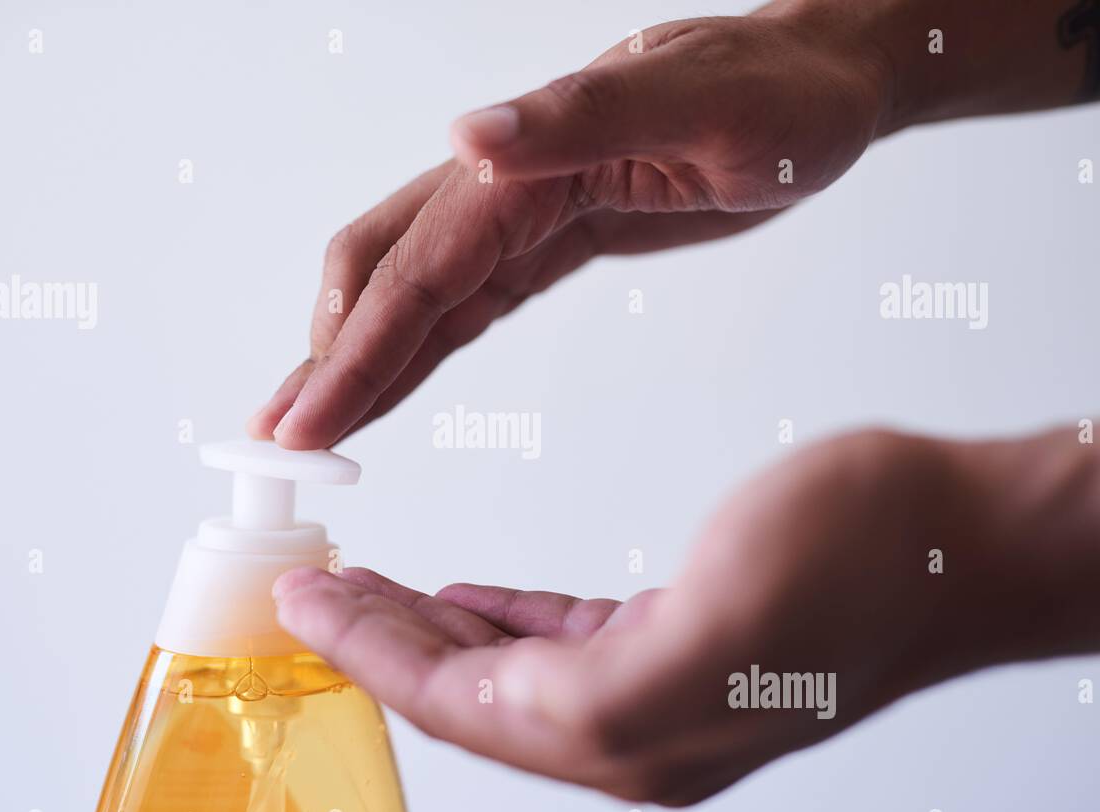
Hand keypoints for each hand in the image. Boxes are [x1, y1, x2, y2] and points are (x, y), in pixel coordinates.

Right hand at [250, 5, 893, 448]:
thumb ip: (582, 118)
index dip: (353, 352)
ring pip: (412, 294)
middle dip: (326, 361)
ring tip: (305, 426)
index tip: (304, 424)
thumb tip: (468, 139)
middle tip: (276, 442)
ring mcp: (522, 213)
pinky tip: (386, 383)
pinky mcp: (548, 239)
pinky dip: (414, 348)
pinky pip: (462, 302)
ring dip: (354, 360)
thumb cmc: (781, 93)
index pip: (416, 270)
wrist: (823, 81)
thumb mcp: (699, 102)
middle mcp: (506, 184)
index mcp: (529, 161)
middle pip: (383, 275)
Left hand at [272, 425, 1099, 803]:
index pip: (458, 702)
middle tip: (310, 589)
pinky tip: (466, 598)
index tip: (301, 603)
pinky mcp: (675, 648)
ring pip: (500, 674)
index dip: (369, 653)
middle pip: (465, 697)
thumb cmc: (866, 557)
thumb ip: (604, 683)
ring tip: (365, 588)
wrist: (964, 540)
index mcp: (632, 731)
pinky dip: (496, 625)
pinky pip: (555, 651)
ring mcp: (655, 695)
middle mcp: (634, 732)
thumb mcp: (725, 615)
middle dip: (378, 643)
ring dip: (426, 632)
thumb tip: (498, 700)